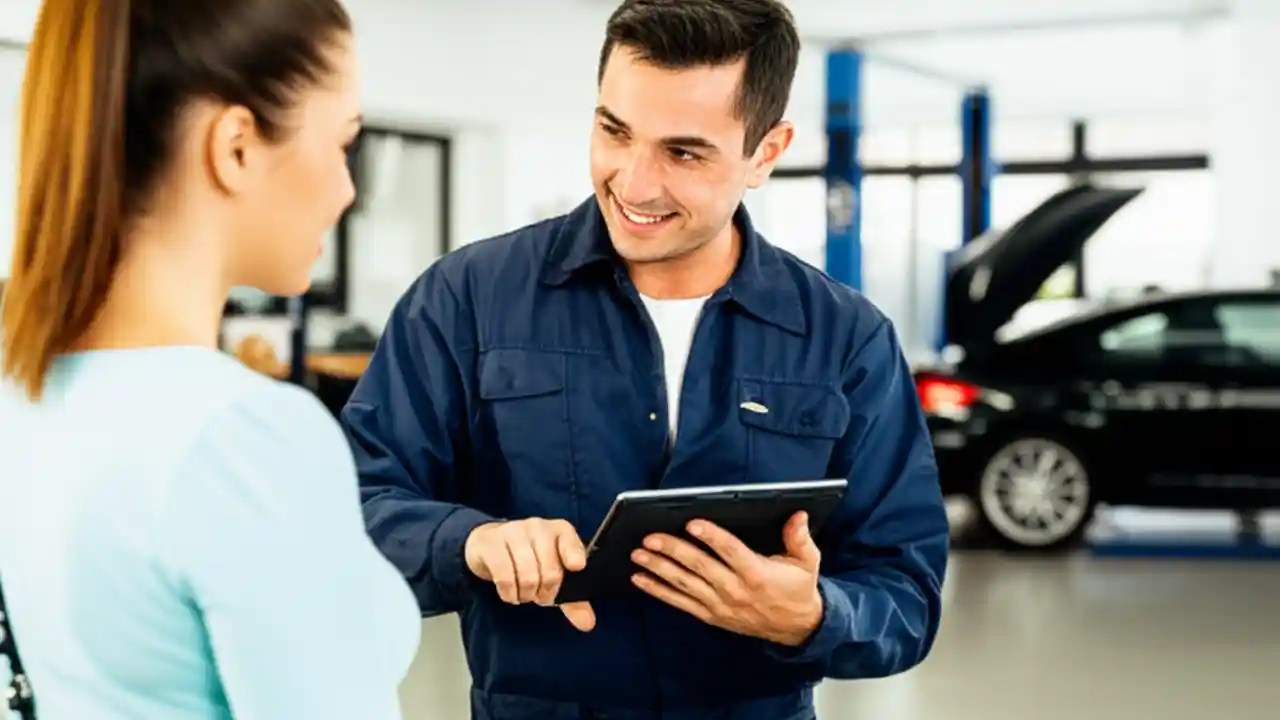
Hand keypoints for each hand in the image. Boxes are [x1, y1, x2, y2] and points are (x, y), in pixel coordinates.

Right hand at [464, 518, 595, 631]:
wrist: (489, 543)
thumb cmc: (528, 557)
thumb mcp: (552, 573)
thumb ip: (572, 599)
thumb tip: (587, 623)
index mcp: (559, 530)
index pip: (571, 542)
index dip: (574, 557)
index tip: (576, 567)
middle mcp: (537, 527)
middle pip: (550, 571)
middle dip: (546, 592)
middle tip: (539, 595)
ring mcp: (513, 532)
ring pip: (528, 576)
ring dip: (527, 594)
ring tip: (525, 593)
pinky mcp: (491, 544)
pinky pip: (505, 577)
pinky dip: (510, 594)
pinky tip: (510, 593)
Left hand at [630, 511, 823, 646]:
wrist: (796, 628)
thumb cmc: (798, 588)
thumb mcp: (807, 562)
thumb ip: (800, 538)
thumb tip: (798, 514)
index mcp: (757, 574)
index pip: (730, 551)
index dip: (711, 536)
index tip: (692, 523)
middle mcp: (735, 590)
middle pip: (699, 567)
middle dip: (673, 550)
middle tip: (650, 536)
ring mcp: (720, 605)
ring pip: (684, 584)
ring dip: (659, 568)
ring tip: (638, 554)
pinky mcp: (710, 615)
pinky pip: (680, 602)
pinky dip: (658, 591)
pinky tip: (640, 579)